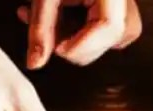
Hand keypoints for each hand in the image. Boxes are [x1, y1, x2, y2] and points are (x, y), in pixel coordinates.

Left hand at [17, 0, 141, 68]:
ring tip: (59, 21)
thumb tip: (36, 62)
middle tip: (53, 34)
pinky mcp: (115, 0)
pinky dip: (84, 29)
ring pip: (116, 34)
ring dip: (83, 38)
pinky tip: (65, 16)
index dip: (82, 45)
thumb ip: (40, 28)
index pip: (110, 28)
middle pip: (115, 37)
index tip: (58, 48)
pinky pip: (109, 24)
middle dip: (79, 44)